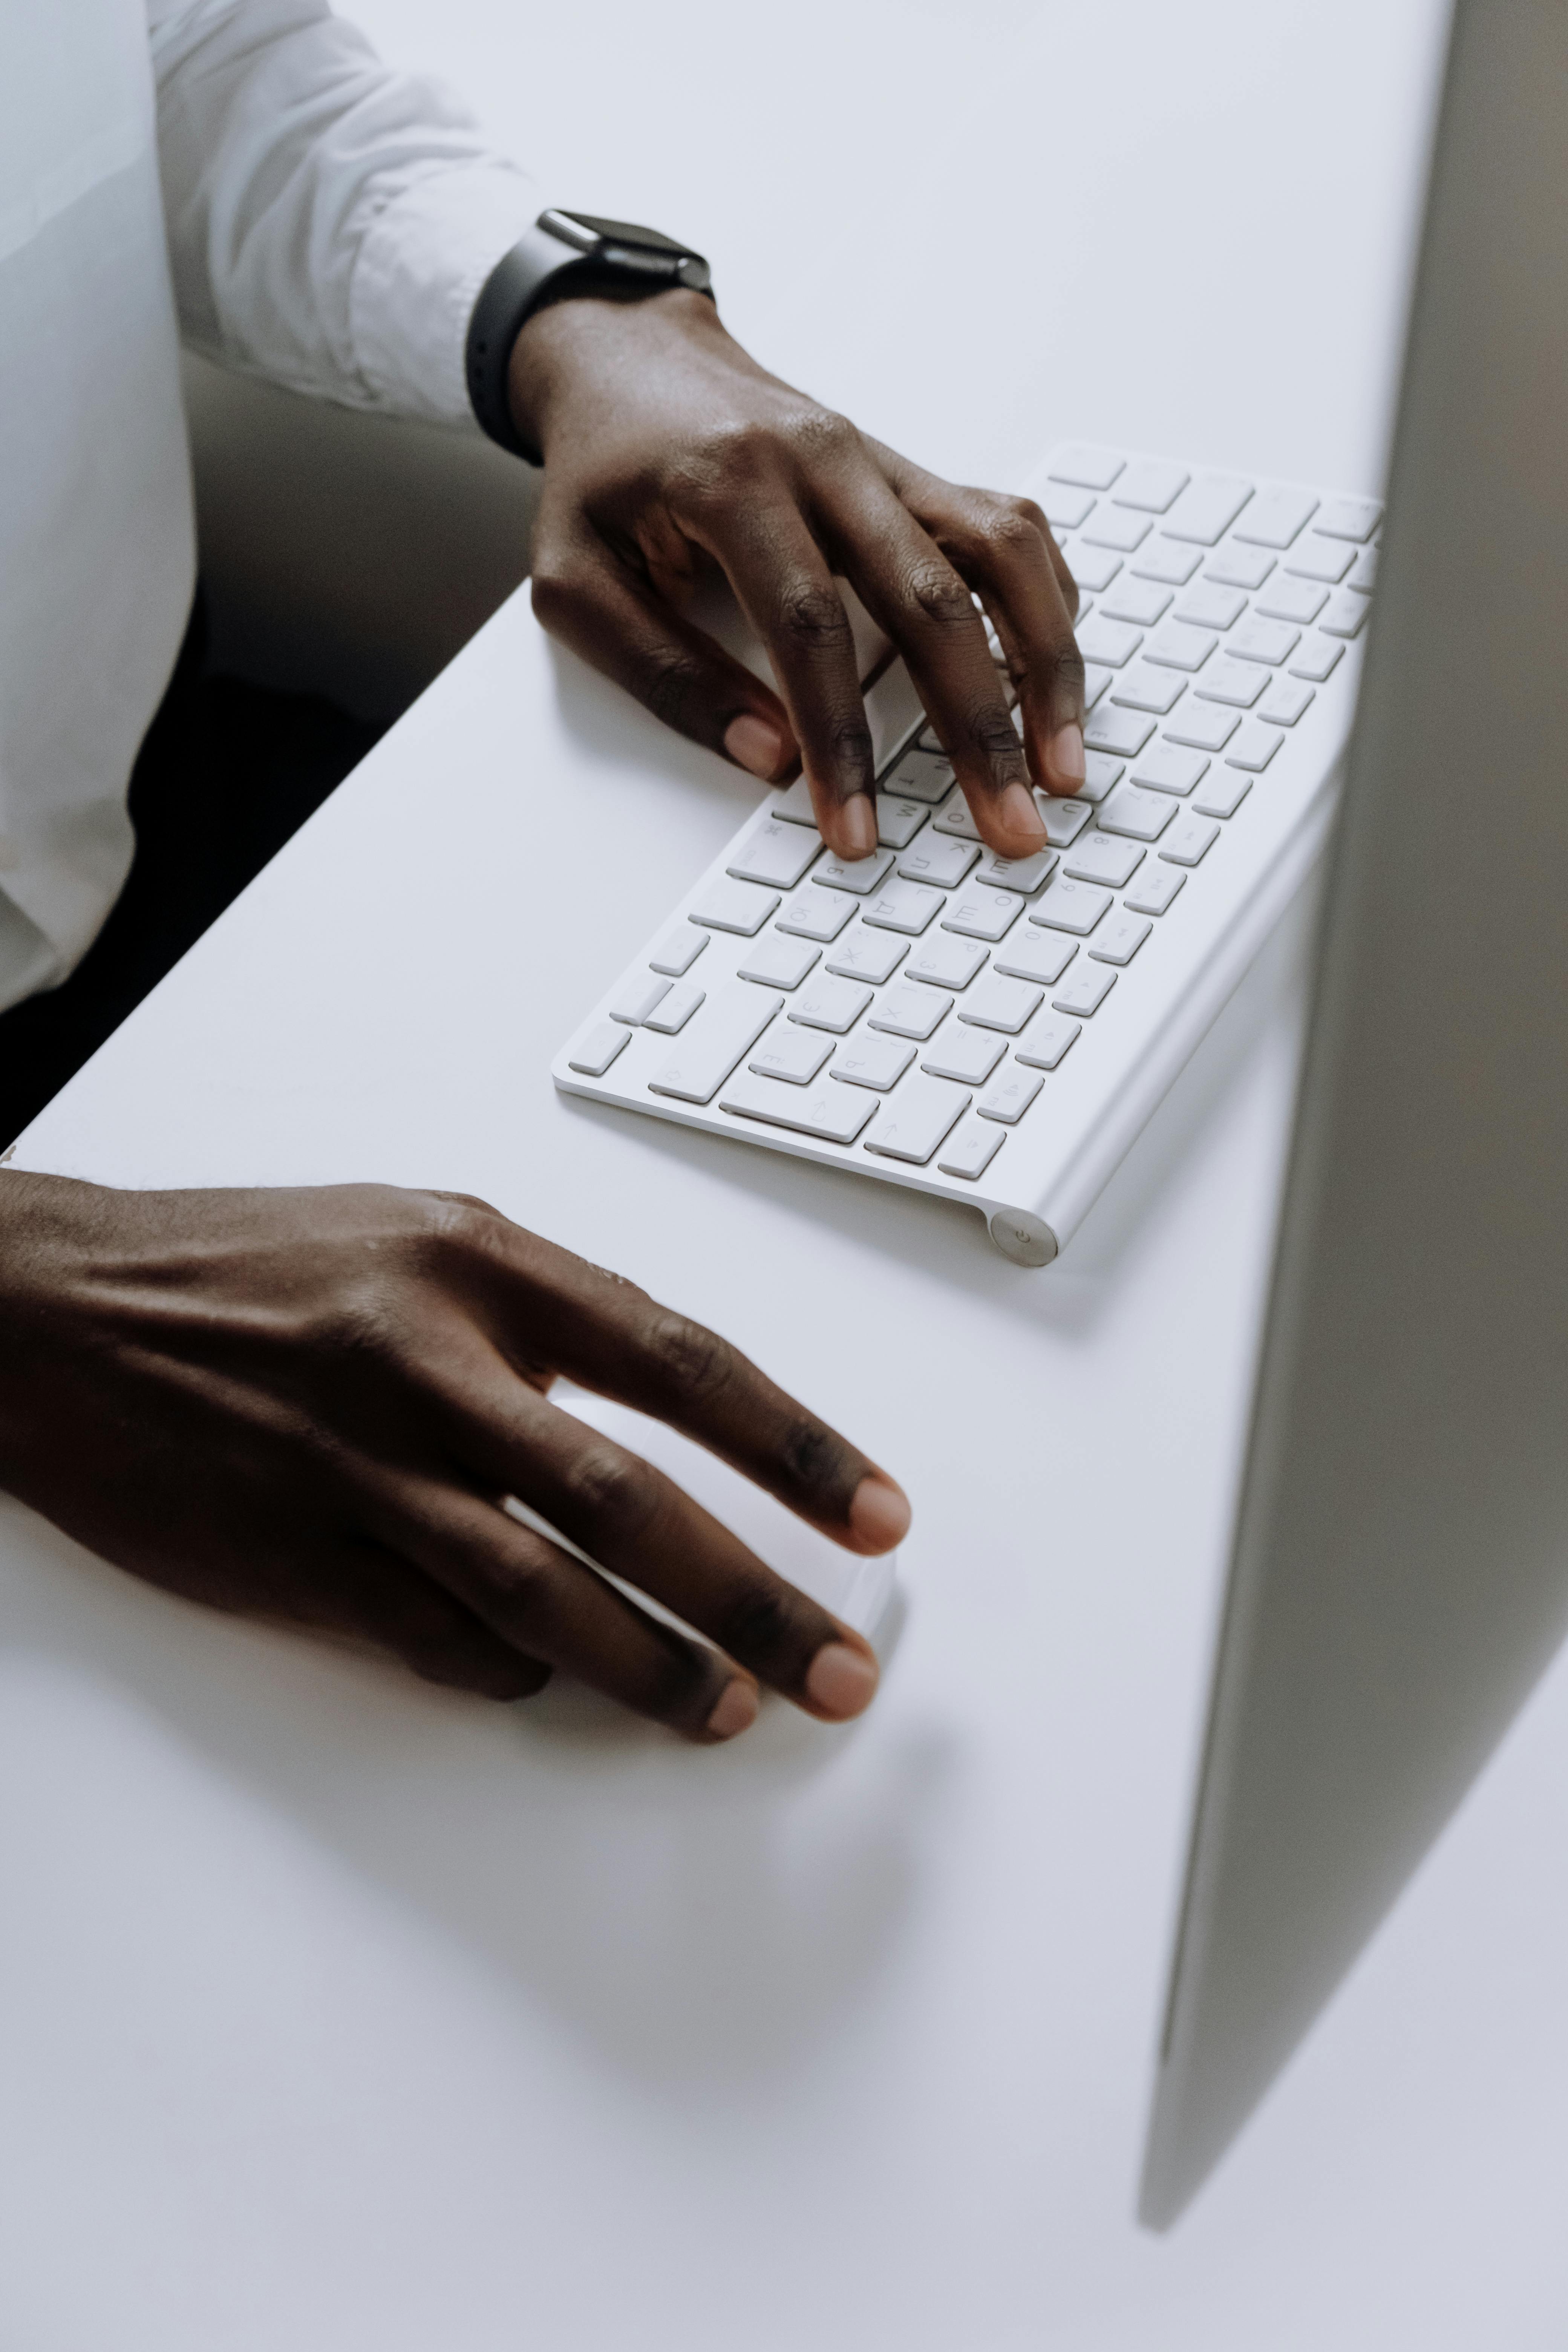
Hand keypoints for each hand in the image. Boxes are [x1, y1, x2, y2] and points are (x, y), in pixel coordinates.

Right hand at [0, 1174, 907, 1737]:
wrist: (56, 1309)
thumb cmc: (254, 1266)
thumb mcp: (416, 1237)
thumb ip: (544, 1315)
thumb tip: (671, 1414)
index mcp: (478, 1263)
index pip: (682, 1364)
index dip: (795, 1449)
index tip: (875, 1515)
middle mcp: (426, 1359)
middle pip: (631, 1499)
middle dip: (756, 1596)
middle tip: (842, 1667)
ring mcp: (356, 1464)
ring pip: (541, 1591)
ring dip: (652, 1664)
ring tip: (731, 1711)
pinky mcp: (292, 1552)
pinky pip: (435, 1635)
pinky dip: (511, 1669)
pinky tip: (554, 1682)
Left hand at [511, 288, 1083, 863]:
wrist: (629, 354)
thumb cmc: (599, 474)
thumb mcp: (572, 581)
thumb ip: (660, 672)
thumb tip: (765, 756)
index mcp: (733, 483)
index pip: (809, 630)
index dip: (840, 741)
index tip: (857, 830)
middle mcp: (826, 461)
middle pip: (934, 600)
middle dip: (980, 729)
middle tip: (1011, 824)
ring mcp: (881, 460)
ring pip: (1000, 554)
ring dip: (1044, 666)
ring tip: (1060, 764)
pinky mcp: (912, 471)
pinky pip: (1006, 529)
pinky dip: (1041, 601)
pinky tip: (1048, 674)